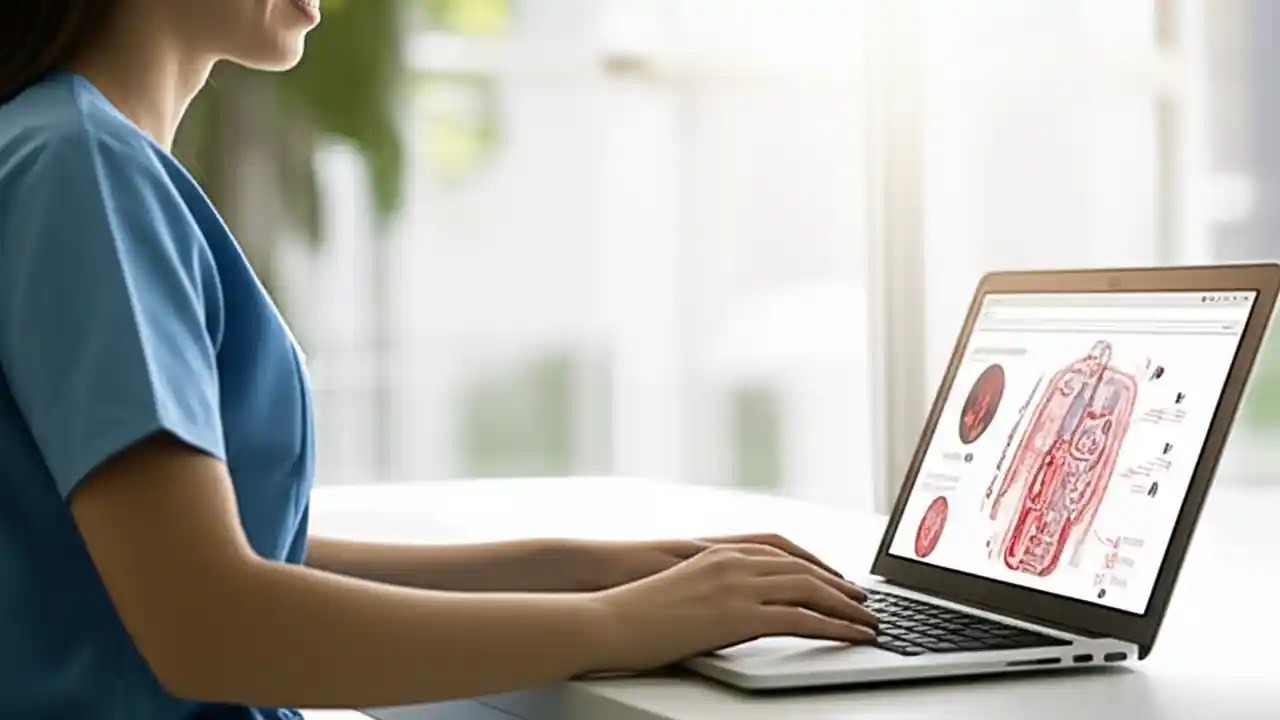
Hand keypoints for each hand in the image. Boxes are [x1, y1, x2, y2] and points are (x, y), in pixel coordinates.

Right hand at [589, 543, 877, 672]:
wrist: (605, 617)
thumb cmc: (632, 609)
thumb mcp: (678, 587)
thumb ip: (711, 588)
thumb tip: (730, 608)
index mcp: (719, 553)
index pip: (781, 550)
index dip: (814, 563)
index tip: (835, 577)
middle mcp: (733, 562)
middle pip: (802, 567)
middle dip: (837, 583)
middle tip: (862, 599)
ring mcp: (736, 586)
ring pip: (808, 589)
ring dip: (844, 605)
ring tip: (867, 619)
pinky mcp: (737, 615)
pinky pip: (798, 619)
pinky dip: (832, 626)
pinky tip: (849, 635)